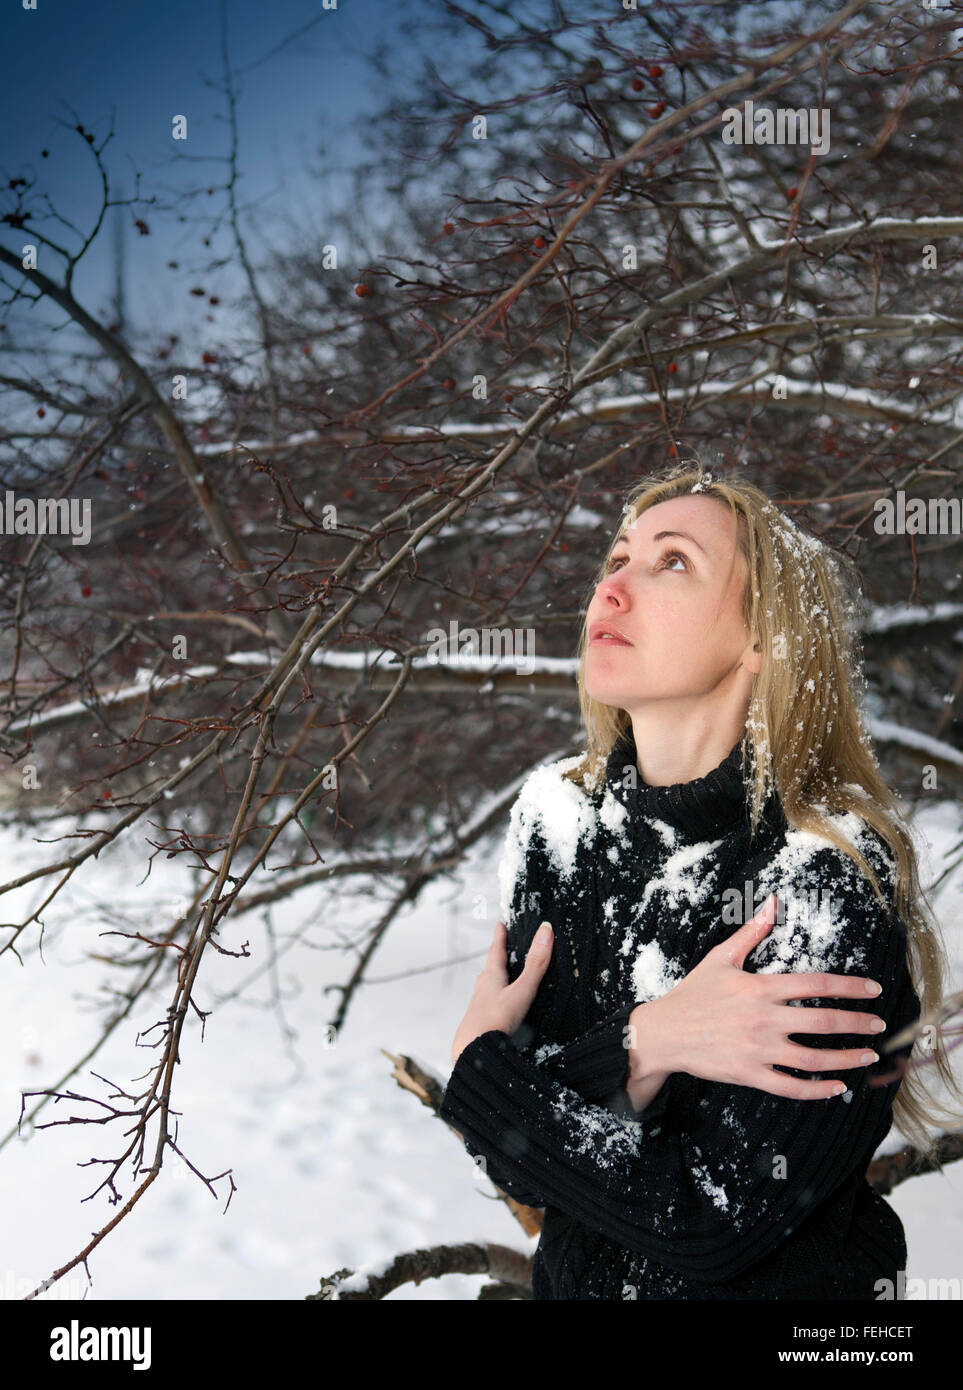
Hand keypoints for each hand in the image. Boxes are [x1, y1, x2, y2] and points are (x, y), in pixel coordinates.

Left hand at [450, 920, 552, 1067]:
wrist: (472, 1051)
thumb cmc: (494, 1020)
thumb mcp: (521, 990)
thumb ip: (535, 964)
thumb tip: (545, 931)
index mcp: (491, 977)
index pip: (496, 950)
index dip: (500, 937)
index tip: (500, 925)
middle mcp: (483, 989)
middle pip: (491, 968)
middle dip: (498, 957)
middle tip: (502, 948)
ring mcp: (480, 1006)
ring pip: (488, 987)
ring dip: (497, 979)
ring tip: (503, 977)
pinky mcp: (481, 1021)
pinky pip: (490, 1004)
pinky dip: (497, 999)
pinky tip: (502, 1008)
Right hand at [628, 893, 886, 1099]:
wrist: (665, 1032)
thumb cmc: (694, 993)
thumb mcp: (721, 957)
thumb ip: (751, 932)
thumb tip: (773, 902)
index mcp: (760, 987)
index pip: (817, 985)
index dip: (850, 988)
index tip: (873, 990)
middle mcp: (764, 1019)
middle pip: (823, 1023)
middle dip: (858, 1024)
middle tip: (880, 1026)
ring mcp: (758, 1049)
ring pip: (813, 1059)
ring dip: (846, 1059)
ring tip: (867, 1056)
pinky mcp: (750, 1074)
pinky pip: (791, 1086)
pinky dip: (817, 1090)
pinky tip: (837, 1087)